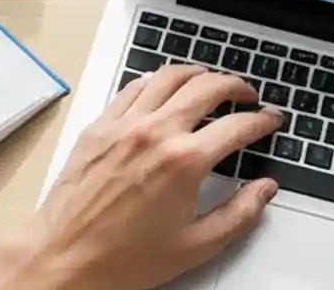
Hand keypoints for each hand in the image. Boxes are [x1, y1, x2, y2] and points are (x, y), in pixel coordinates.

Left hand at [0, 65, 281, 289]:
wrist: (64, 259)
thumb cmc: (122, 259)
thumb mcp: (195, 247)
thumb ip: (239, 215)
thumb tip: (264, 191)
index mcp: (184, 162)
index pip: (237, 126)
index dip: (262, 121)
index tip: (269, 120)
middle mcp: (155, 133)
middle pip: (208, 87)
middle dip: (236, 86)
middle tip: (247, 95)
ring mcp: (124, 125)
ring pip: (170, 76)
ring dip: (198, 73)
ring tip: (211, 81)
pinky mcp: (100, 126)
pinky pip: (134, 87)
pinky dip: (157, 80)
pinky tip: (164, 86)